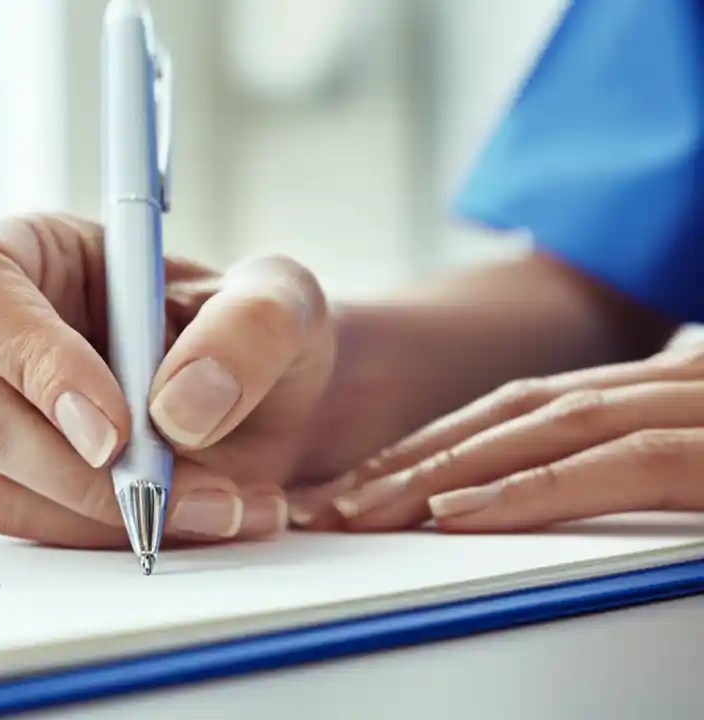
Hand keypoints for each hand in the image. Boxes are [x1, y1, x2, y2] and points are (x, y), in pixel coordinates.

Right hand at [0, 214, 335, 547]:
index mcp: (34, 256)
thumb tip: (178, 410)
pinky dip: (117, 540)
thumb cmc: (254, 336)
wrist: (273, 414)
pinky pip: (35, 533)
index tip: (114, 424)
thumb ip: (249, 330)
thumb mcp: (282, 301)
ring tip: (219, 505)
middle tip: (172, 488)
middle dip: (79, 469)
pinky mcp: (19, 487)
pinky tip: (194, 519)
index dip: (27, 357)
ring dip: (110, 515)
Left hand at [289, 343, 703, 531]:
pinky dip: (533, 487)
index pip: (527, 408)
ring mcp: (700, 404)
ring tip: (362, 511)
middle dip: (412, 459)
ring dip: (445, 469)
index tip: (357, 488)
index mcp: (664, 382)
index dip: (434, 447)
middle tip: (328, 505)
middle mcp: (673, 379)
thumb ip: (641, 444)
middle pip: (514, 411)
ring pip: (548, 424)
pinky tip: (459, 513)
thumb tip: (566, 469)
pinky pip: (622, 465)